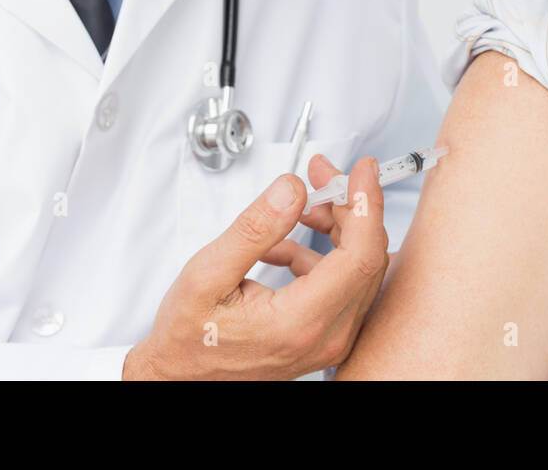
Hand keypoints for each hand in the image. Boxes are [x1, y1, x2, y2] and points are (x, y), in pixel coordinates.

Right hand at [122, 157, 388, 379]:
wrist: (179, 379)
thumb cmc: (188, 338)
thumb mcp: (207, 273)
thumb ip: (255, 228)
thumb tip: (292, 189)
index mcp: (301, 322)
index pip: (360, 255)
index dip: (365, 204)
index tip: (361, 169)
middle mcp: (327, 336)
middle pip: (367, 257)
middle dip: (350, 205)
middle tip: (322, 174)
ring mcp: (330, 340)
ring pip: (359, 269)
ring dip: (338, 227)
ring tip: (300, 205)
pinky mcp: (325, 336)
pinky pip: (344, 284)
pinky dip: (323, 253)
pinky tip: (285, 244)